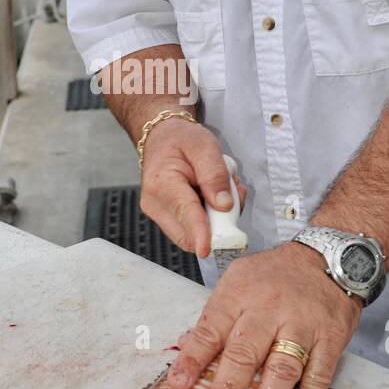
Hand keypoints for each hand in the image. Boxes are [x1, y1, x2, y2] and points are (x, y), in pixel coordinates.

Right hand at [139, 118, 246, 258]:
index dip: (199, 232)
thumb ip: (215, 175)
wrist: (162, 139)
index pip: (184, 212)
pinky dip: (208, 220)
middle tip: (233, 193)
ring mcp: (158, 215)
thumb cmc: (181, 140)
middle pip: (189, 233)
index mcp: (162, 182)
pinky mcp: (166, 220)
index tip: (207, 249)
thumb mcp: (204, 146)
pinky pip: (192, 231)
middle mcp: (155, 204)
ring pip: (192, 235)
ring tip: (221, 189)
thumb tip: (224, 206)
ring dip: (215, 220)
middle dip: (218, 223)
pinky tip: (212, 197)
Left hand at [167, 242, 361, 388]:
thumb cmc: (276, 275)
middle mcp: (269, 308)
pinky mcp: (330, 337)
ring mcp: (302, 324)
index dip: (193, 359)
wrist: (329, 256)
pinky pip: (320, 371)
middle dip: (229, 387)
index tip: (179, 385)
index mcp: (240, 294)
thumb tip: (187, 348)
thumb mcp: (239, 281)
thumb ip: (216, 317)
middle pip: (246, 351)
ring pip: (284, 365)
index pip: (211, 330)